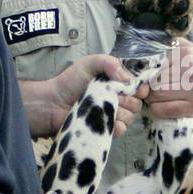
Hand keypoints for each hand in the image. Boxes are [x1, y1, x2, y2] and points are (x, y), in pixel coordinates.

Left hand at [28, 54, 145, 136]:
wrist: (52, 103)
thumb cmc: (70, 81)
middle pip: (137, 103)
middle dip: (127, 99)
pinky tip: (104, 120)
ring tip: (103, 107)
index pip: (139, 87)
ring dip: (120, 112)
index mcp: (117, 83)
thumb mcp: (89, 63)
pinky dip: (115, 125)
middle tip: (112, 95)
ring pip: (130, 117)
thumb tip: (127, 78)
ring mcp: (113, 116)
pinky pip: (121, 130)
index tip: (131, 87)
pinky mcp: (106, 130)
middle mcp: (118, 100)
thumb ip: (109, 63)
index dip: (139, 87)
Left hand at [146, 40, 192, 119]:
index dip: (148, 75)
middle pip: (153, 83)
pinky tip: (161, 106)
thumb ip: (167, 47)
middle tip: (153, 90)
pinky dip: (157, 109)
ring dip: (153, 99)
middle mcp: (191, 71)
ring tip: (160, 97)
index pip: (153, 68)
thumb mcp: (187, 48)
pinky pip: (164, 110)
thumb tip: (142, 56)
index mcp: (185, 54)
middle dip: (150, 88)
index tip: (150, 79)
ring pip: (156, 96)